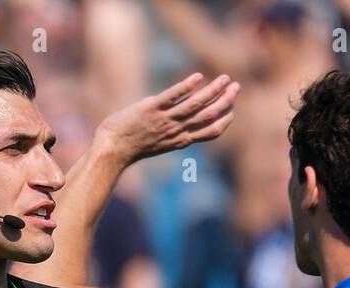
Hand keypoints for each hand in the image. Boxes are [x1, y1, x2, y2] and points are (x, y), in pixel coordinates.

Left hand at [96, 72, 239, 167]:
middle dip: (225, 101)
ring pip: (195, 105)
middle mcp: (176, 131)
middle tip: (236, 87)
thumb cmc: (132, 145)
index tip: (233, 107)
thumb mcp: (158, 142)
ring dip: (213, 91)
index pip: (210, 131)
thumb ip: (172, 131)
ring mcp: (164, 120)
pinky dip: (187, 87)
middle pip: (208, 116)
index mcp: (180, 140)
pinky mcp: (151, 109)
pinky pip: (172, 97)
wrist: (112, 149)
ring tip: (225, 78)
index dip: (224, 119)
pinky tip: (198, 77)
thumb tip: (179, 119)